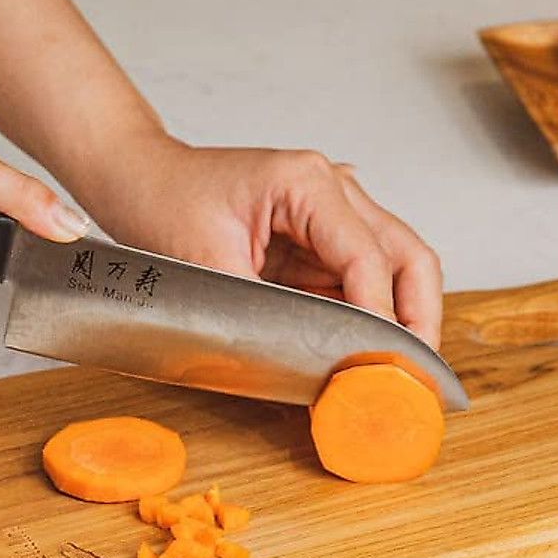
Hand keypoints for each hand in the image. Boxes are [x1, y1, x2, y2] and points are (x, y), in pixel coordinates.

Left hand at [79, 136, 444, 346]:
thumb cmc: (162, 206)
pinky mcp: (323, 244)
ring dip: (400, 324)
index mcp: (307, 184)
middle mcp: (334, 192)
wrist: (139, 182)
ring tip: (395, 374)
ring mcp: (334, 217)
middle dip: (418, 320)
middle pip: (409, 258)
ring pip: (399, 272)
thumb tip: (315, 370)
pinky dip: (371, 323)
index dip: (380, 319)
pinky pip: (365, 285)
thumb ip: (266, 319)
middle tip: (415, 376)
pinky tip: (364, 358)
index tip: (381, 368)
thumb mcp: (207, 268)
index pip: (369, 258)